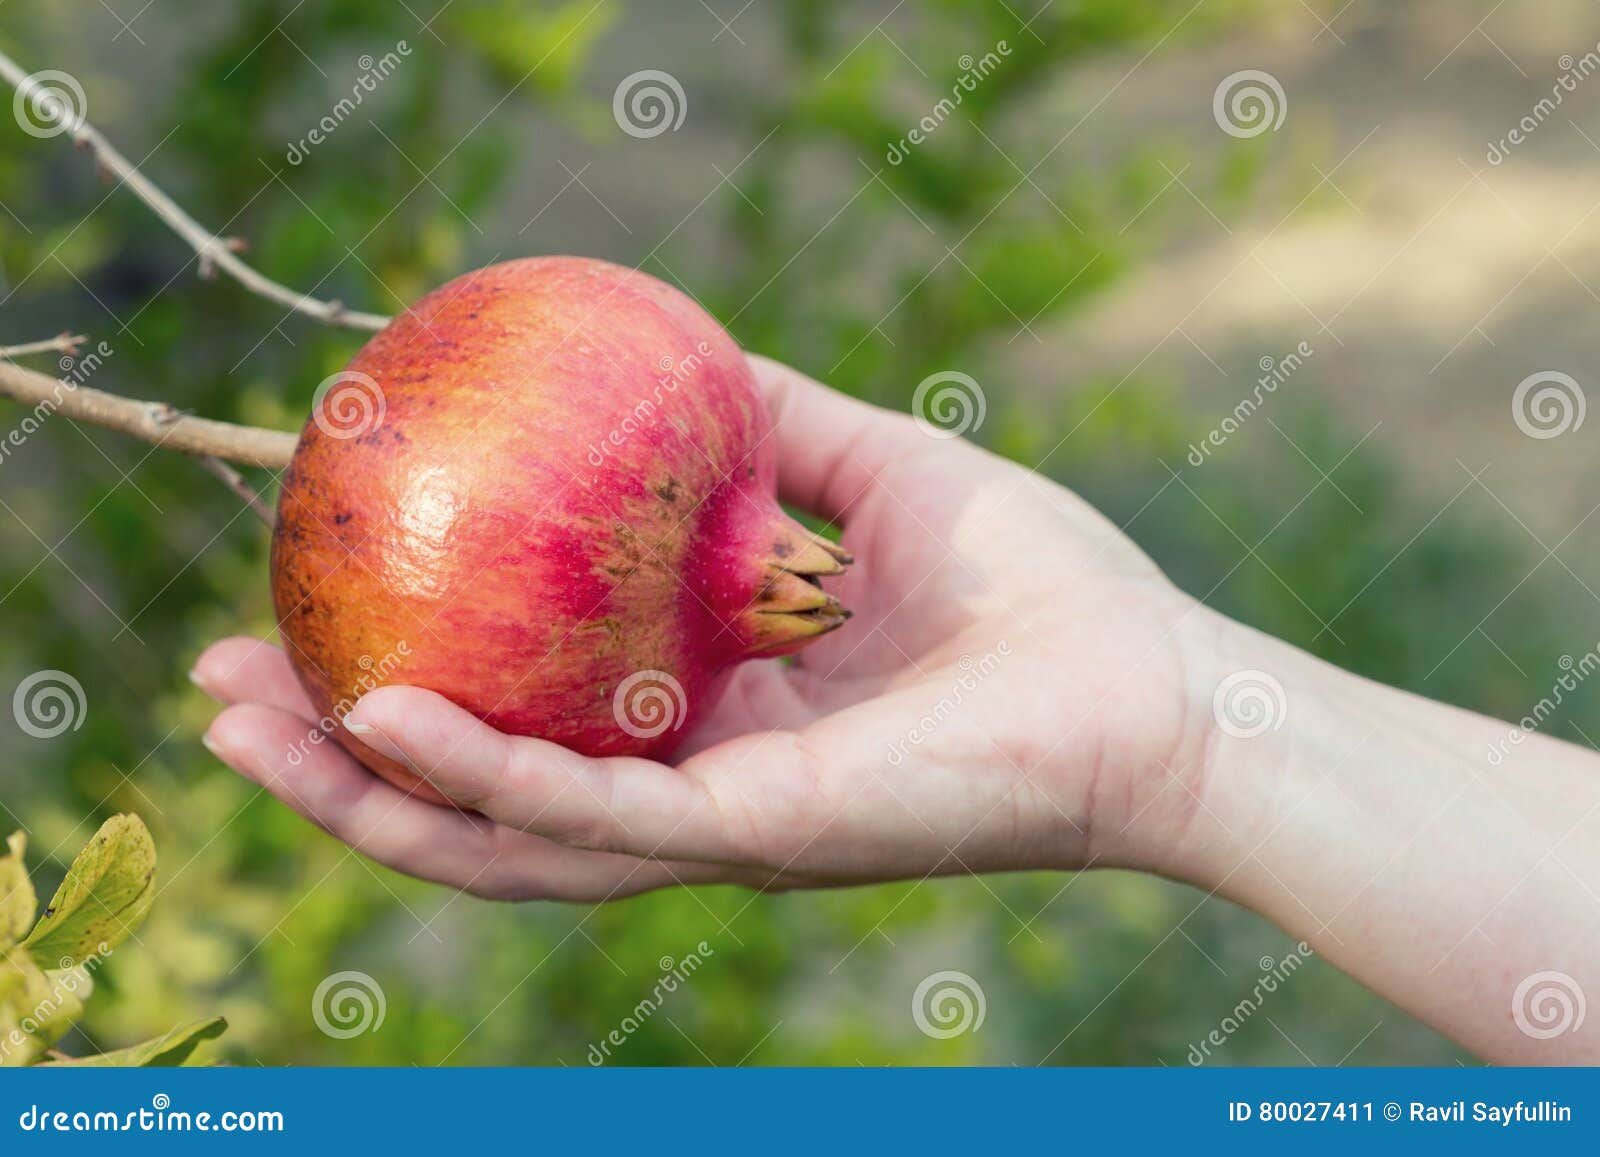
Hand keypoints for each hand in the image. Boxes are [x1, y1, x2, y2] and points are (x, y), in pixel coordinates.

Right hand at [195, 356, 1218, 900]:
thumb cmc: (1044, 593)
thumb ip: (783, 434)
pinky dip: (481, 782)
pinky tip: (382, 728)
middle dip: (347, 754)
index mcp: (720, 714)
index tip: (329, 601)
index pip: (542, 713)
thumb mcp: (884, 478)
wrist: (1161, 692)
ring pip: (507, 838)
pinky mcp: (757, 839)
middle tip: (227, 685)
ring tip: (242, 725)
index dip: (426, 672)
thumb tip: (692, 359)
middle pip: (490, 792)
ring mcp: (720, 827)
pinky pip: (591, 821)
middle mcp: (698, 787)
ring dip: (366, 795)